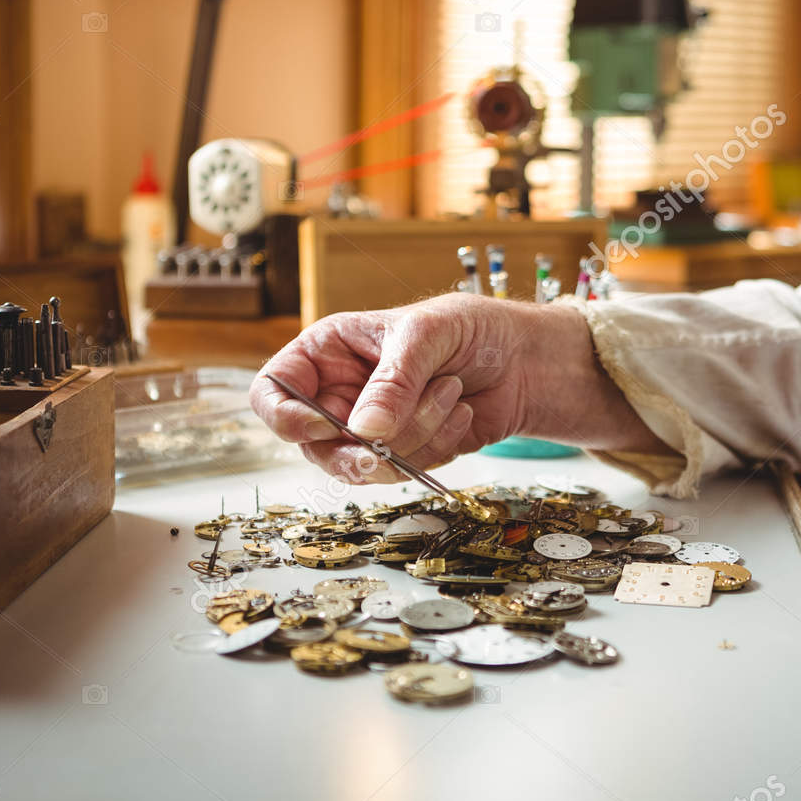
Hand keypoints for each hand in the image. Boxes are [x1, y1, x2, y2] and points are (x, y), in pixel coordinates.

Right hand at [250, 293, 660, 482]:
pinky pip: (405, 472)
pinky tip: (461, 413)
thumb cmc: (472, 328)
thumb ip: (394, 380)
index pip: (273, 391)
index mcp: (328, 351)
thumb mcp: (429, 335)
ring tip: (452, 395)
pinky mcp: (407, 453)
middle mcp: (342, 393)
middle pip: (314, 445)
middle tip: (393, 439)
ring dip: (415, 438)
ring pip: (364, 465)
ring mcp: (373, 429)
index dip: (285, 417)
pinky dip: (438, 448)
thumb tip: (363, 431)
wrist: (526, 360)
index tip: (322, 426)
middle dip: (361, 446)